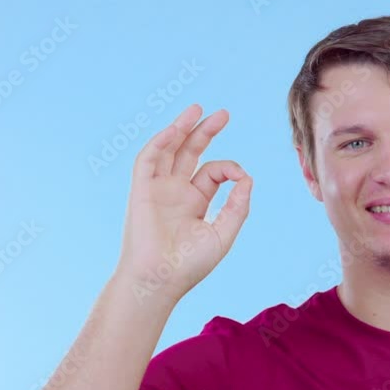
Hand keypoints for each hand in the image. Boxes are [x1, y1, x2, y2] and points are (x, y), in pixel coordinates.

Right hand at [114, 104, 252, 301]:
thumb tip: (248, 178)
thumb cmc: (190, 265)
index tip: (242, 177)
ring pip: (169, 150)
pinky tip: (176, 130)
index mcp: (195, 203)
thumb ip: (238, 206)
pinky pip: (148, 160)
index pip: (213, 173)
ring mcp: (157, 190)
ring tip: (197, 108)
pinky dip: (160, 143)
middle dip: (205, 132)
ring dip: (181, 129)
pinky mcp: (141, 191)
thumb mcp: (223, 234)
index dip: (230, 169)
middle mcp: (176, 193)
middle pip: (190, 153)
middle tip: (223, 114)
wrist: (160, 281)